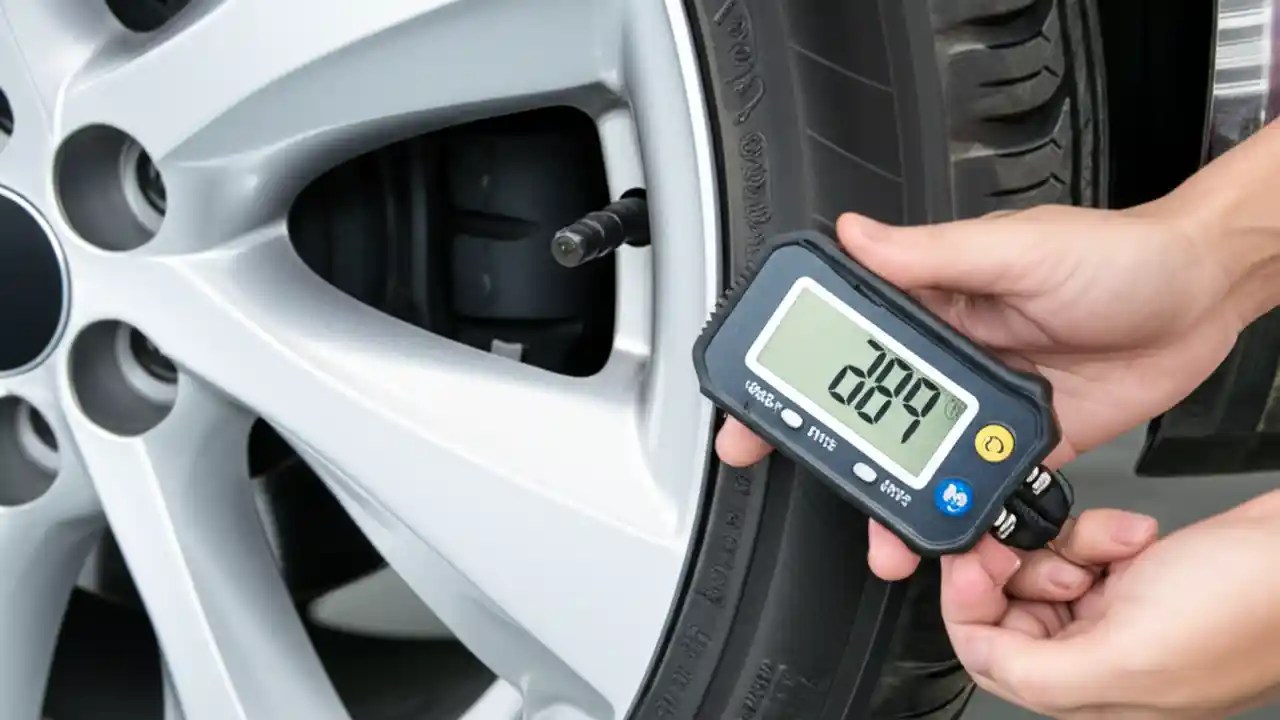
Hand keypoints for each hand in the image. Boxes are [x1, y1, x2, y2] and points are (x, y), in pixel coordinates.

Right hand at [716, 205, 1245, 578]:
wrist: (1203, 297)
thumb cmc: (1118, 256)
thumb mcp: (1017, 248)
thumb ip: (932, 254)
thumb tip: (854, 235)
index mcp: (938, 302)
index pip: (850, 337)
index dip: (796, 369)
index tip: (752, 397)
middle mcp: (955, 354)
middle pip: (874, 409)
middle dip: (827, 446)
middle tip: (781, 465)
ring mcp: (989, 400)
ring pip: (922, 455)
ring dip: (896, 495)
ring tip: (884, 533)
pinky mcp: (1028, 437)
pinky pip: (983, 481)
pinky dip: (962, 509)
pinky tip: (947, 528)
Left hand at [945, 492, 1279, 718]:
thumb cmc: (1247, 606)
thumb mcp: (1129, 654)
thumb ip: (1040, 671)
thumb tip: (979, 658)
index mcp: (1093, 696)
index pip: (991, 657)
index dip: (969, 605)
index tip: (972, 557)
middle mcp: (1102, 661)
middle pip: (1011, 611)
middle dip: (1024, 568)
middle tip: (1037, 543)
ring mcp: (1121, 617)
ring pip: (1045, 572)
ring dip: (1068, 546)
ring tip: (1109, 545)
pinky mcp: (1138, 577)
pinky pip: (1084, 548)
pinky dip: (1099, 534)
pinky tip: (1134, 538)